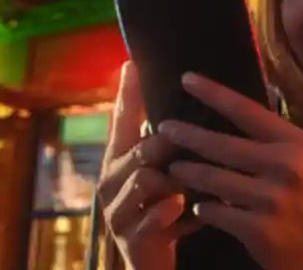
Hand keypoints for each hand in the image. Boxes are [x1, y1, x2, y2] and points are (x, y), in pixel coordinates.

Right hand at [98, 62, 198, 269]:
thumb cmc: (166, 219)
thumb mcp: (168, 180)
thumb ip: (169, 151)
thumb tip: (187, 113)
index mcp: (120, 163)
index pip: (122, 122)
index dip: (127, 94)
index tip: (131, 64)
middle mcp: (111, 183)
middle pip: (140, 148)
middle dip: (166, 143)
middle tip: (187, 140)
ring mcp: (117, 212)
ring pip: (146, 179)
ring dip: (175, 180)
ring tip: (192, 184)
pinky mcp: (131, 239)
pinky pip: (155, 216)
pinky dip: (177, 214)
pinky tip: (191, 214)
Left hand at [158, 73, 302, 269]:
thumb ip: (272, 137)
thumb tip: (231, 104)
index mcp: (295, 143)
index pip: (246, 110)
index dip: (213, 93)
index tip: (186, 79)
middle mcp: (285, 166)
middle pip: (221, 145)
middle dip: (187, 135)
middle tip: (162, 128)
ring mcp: (271, 199)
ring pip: (213, 179)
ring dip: (187, 173)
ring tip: (172, 167)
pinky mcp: (259, 229)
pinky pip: (216, 212)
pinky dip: (203, 208)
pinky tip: (197, 205)